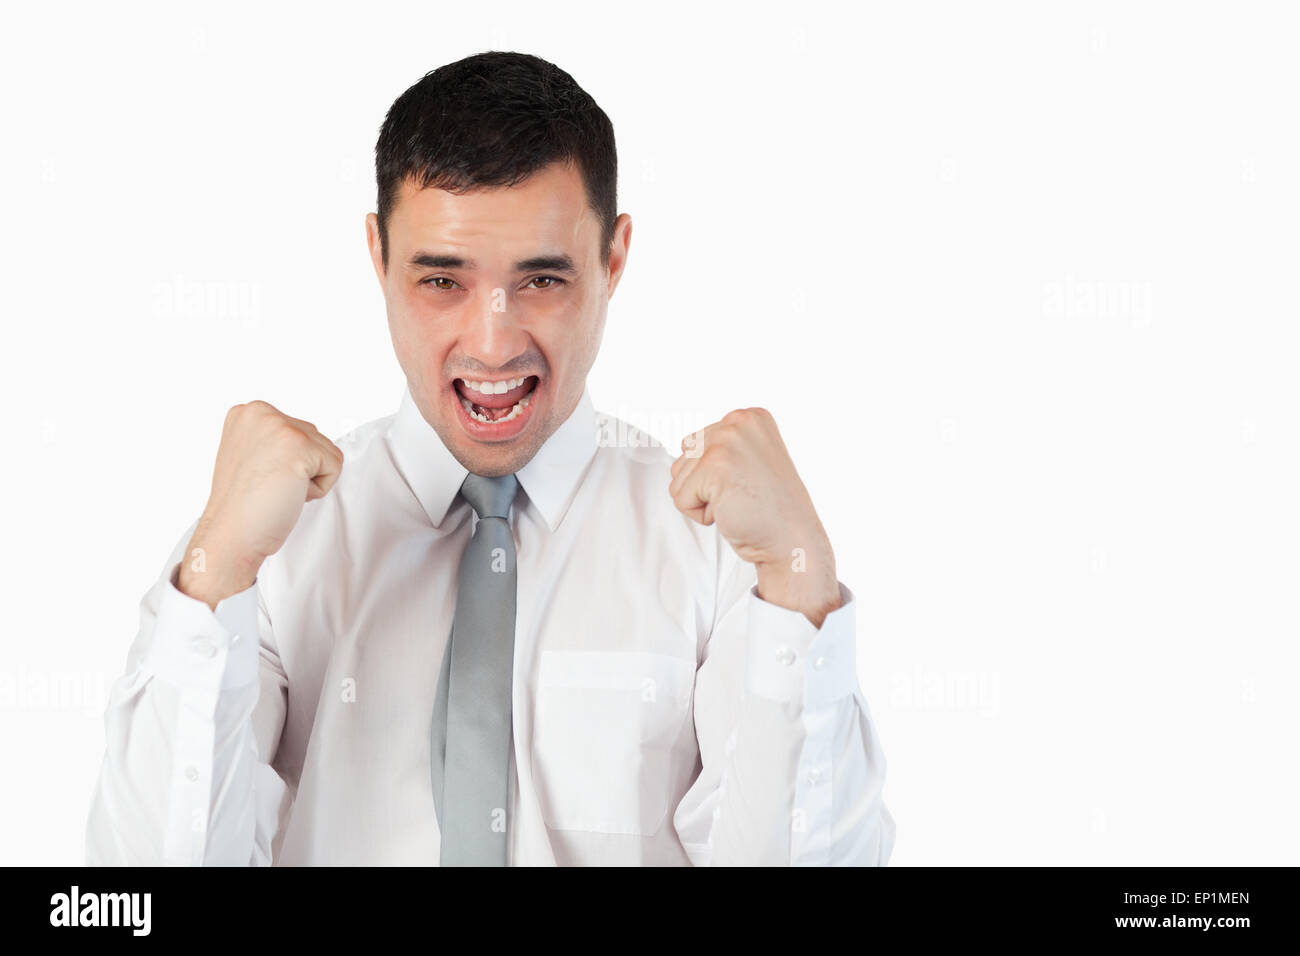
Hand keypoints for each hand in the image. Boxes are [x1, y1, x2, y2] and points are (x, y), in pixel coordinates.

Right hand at [178, 400, 343, 609]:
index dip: (289, 463)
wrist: (231, 534)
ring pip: (327, 451)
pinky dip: (318, 488)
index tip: (262, 477)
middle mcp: (260, 412)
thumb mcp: (252, 455)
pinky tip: (287, 494)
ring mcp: (279, 426)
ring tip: (276, 489)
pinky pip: (335, 466)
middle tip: (269, 486)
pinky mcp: (299, 445)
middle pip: (316, 438)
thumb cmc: (243, 505)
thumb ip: (274, 440)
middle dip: (301, 468)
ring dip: (309, 478)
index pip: (299, 431)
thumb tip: (307, 438)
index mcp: (248, 413)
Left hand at [669, 407, 840, 626]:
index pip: (695, 444)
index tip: (748, 482)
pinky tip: (732, 511)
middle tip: (743, 495)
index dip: (714, 475)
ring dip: (703, 500)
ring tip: (738, 502)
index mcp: (748, 417)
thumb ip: (721, 447)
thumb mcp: (749, 460)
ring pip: (678, 478)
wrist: (791, 540)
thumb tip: (686, 445)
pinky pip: (680, 499)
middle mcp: (737, 421)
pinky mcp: (714, 467)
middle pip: (683, 458)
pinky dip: (701, 515)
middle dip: (705, 486)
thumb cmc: (770, 509)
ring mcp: (726, 441)